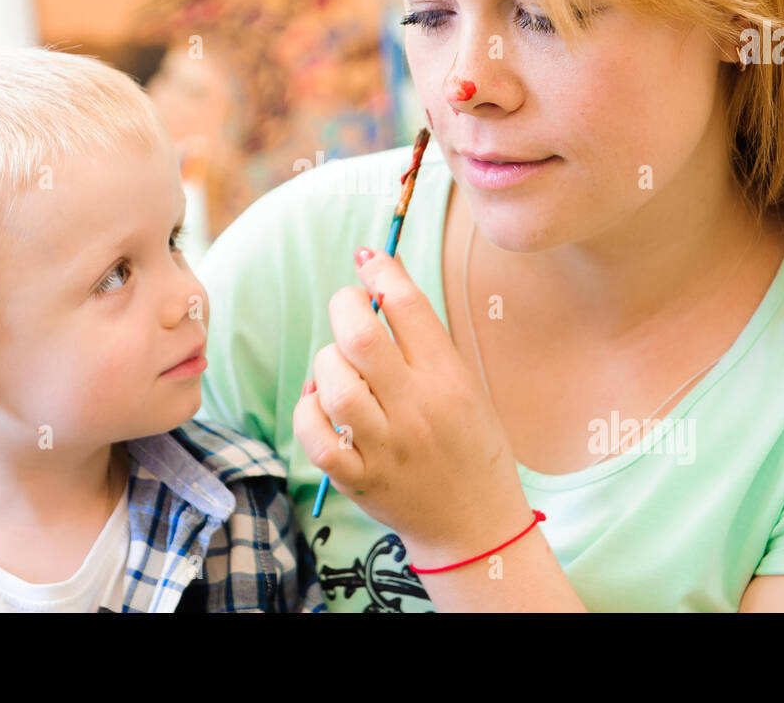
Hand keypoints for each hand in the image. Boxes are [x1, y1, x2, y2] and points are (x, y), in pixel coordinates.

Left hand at [292, 246, 532, 563]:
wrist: (476, 524)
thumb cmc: (469, 443)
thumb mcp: (464, 384)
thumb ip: (425, 339)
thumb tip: (385, 276)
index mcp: (449, 380)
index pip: (408, 307)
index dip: (381, 270)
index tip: (368, 259)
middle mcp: (417, 410)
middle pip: (361, 338)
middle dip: (344, 306)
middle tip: (348, 306)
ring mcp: (386, 448)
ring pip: (335, 386)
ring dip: (326, 364)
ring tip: (338, 365)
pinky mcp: (360, 480)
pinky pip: (318, 440)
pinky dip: (308, 414)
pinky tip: (319, 403)